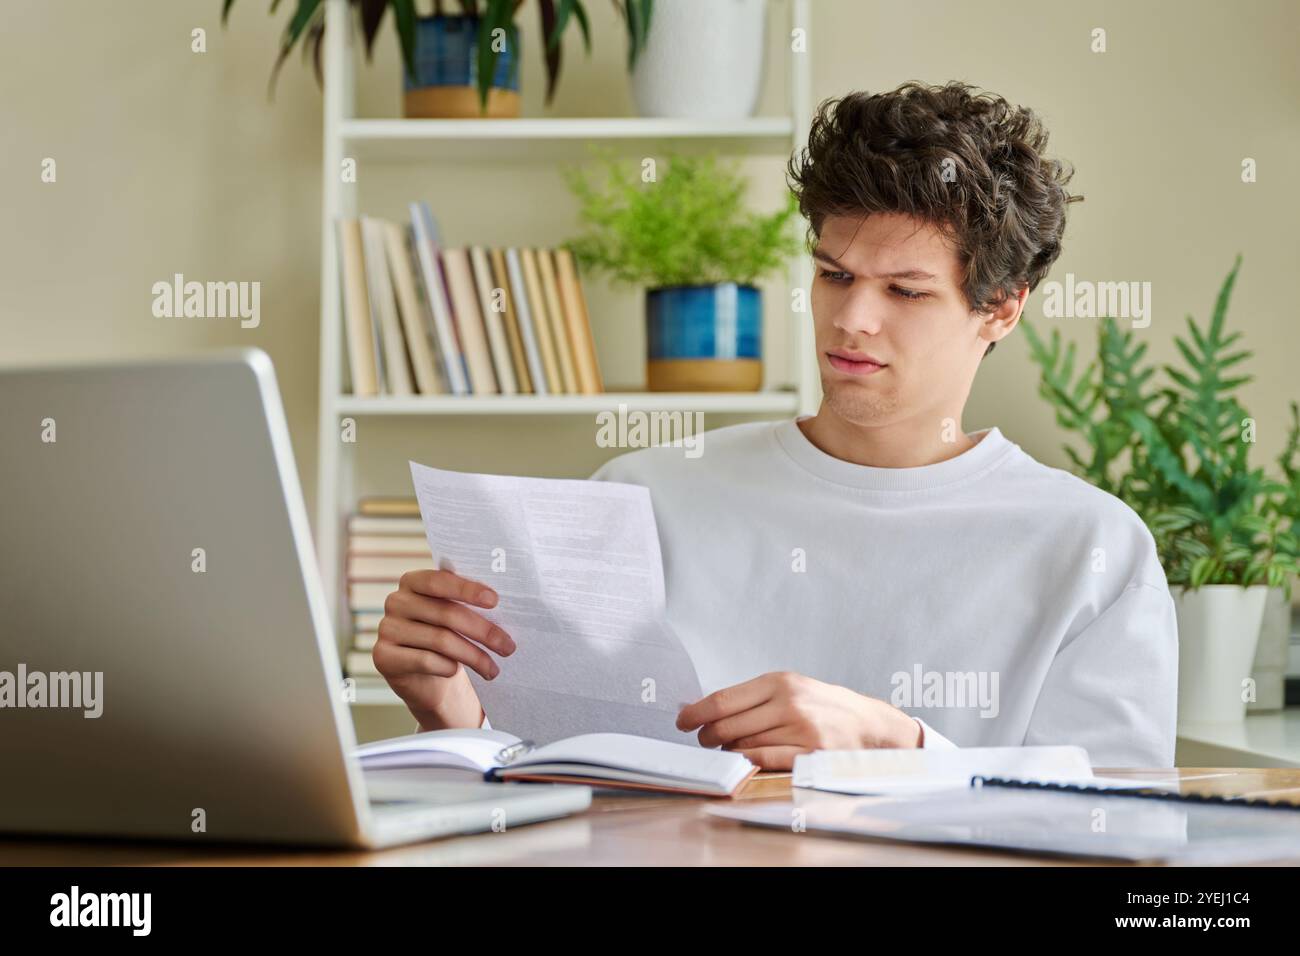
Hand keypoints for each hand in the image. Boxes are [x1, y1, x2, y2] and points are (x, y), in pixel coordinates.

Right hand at [373, 569, 515, 731]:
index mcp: (412, 582)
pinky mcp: (383, 656)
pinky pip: (425, 660)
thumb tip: (498, 602)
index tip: (494, 601)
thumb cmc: (445, 638)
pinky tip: (457, 671)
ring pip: (440, 640)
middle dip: (482, 631)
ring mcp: (387, 629)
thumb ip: (466, 603)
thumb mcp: (454, 616)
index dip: (466, 589)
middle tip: (507, 646)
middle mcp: (395, 601)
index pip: (439, 581)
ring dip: (473, 656)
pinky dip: (447, 667)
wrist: (424, 678)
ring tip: (493, 669)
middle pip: (446, 614)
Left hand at [675, 671, 922, 769]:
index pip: (723, 699)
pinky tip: (744, 760)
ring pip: (744, 745)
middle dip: (708, 737)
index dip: (696, 713)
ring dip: (729, 751)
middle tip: (704, 741)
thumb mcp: (790, 688)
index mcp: (779, 682)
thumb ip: (752, 698)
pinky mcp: (810, 753)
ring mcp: (800, 729)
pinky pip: (765, 760)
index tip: (682, 721)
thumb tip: (703, 709)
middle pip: (728, 725)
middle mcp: (789, 702)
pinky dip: (748, 762)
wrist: (867, 723)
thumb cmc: (820, 706)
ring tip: (728, 749)